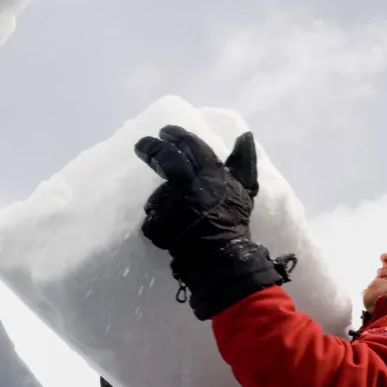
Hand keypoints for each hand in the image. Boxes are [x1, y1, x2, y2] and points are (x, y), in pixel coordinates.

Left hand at [136, 126, 259, 252]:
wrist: (221, 256)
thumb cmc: (235, 219)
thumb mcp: (245, 188)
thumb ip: (243, 161)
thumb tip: (244, 134)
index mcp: (210, 173)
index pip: (191, 145)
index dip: (177, 135)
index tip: (166, 131)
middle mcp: (188, 184)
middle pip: (165, 158)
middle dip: (152, 148)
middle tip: (142, 144)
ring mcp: (171, 204)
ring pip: (159, 191)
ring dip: (161, 195)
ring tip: (172, 208)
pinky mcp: (158, 223)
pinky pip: (153, 216)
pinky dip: (158, 219)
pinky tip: (166, 224)